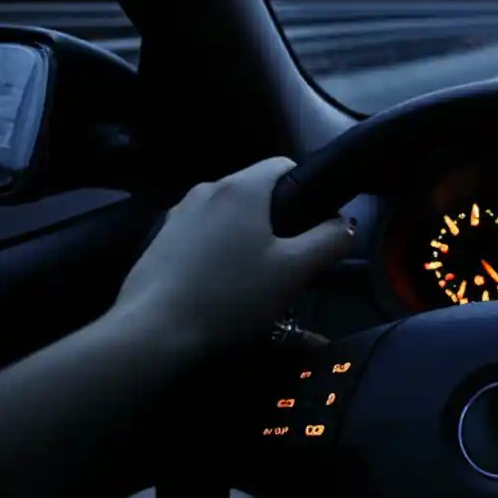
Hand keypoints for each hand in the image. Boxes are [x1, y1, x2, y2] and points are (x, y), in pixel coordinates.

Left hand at [116, 157, 352, 356]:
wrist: (153, 332)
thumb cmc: (232, 296)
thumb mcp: (295, 271)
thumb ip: (328, 240)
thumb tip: (344, 224)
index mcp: (241, 187)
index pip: (284, 164)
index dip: (307, 191)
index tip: (314, 230)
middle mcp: (205, 189)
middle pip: (255, 191)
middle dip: (277, 219)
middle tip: (289, 263)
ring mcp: (176, 214)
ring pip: (227, 215)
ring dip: (246, 237)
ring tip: (254, 280)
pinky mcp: (158, 241)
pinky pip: (202, 235)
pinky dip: (217, 252)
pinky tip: (219, 288)